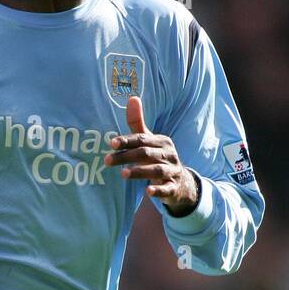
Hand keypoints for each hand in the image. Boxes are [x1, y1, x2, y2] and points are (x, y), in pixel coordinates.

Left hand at [104, 96, 199, 215]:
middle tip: (107, 161)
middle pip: (146, 153)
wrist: (181, 183)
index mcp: (162, 141)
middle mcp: (169, 154)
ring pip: (156, 170)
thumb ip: (137, 123)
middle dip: (127, 157)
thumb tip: (132, 97)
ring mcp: (172, 171)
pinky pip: (167, 189)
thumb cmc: (158, 158)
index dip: (127, 141)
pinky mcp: (174, 188)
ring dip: (140, 171)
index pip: (142, 139)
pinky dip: (158, 190)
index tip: (111, 143)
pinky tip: (148, 191)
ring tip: (123, 174)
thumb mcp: (149, 141)